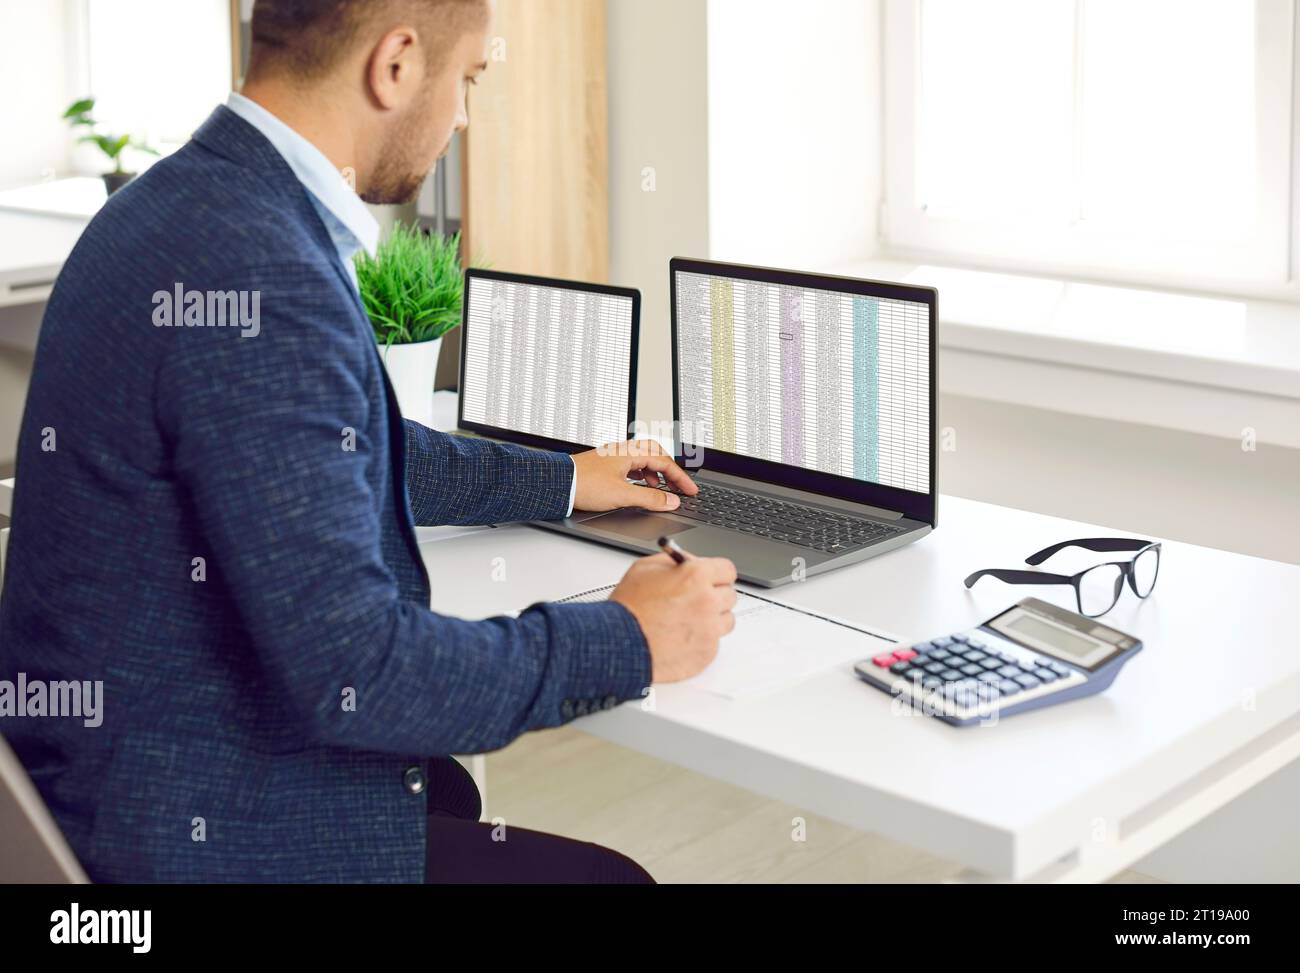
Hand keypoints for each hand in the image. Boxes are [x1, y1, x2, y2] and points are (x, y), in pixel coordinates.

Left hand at [571, 439, 697, 512]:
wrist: (557, 484)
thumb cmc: (583, 485)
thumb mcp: (622, 495)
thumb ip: (650, 499)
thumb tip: (671, 501)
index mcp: (630, 453)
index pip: (664, 462)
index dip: (680, 477)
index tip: (690, 490)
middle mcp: (622, 451)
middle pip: (655, 453)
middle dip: (670, 469)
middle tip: (678, 484)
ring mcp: (612, 456)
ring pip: (642, 458)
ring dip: (655, 472)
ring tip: (658, 488)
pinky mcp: (604, 465)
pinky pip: (630, 464)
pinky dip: (640, 474)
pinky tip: (638, 485)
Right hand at [611, 552, 737, 681]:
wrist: (618, 643)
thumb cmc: (628, 608)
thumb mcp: (645, 568)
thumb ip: (673, 562)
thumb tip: (688, 562)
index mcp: (696, 576)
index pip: (727, 570)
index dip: (717, 574)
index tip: (713, 578)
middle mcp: (708, 601)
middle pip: (729, 595)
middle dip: (714, 596)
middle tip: (697, 600)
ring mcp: (710, 629)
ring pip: (726, 621)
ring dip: (713, 619)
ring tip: (688, 621)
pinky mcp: (707, 652)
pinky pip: (714, 643)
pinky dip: (702, 641)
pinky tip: (682, 637)